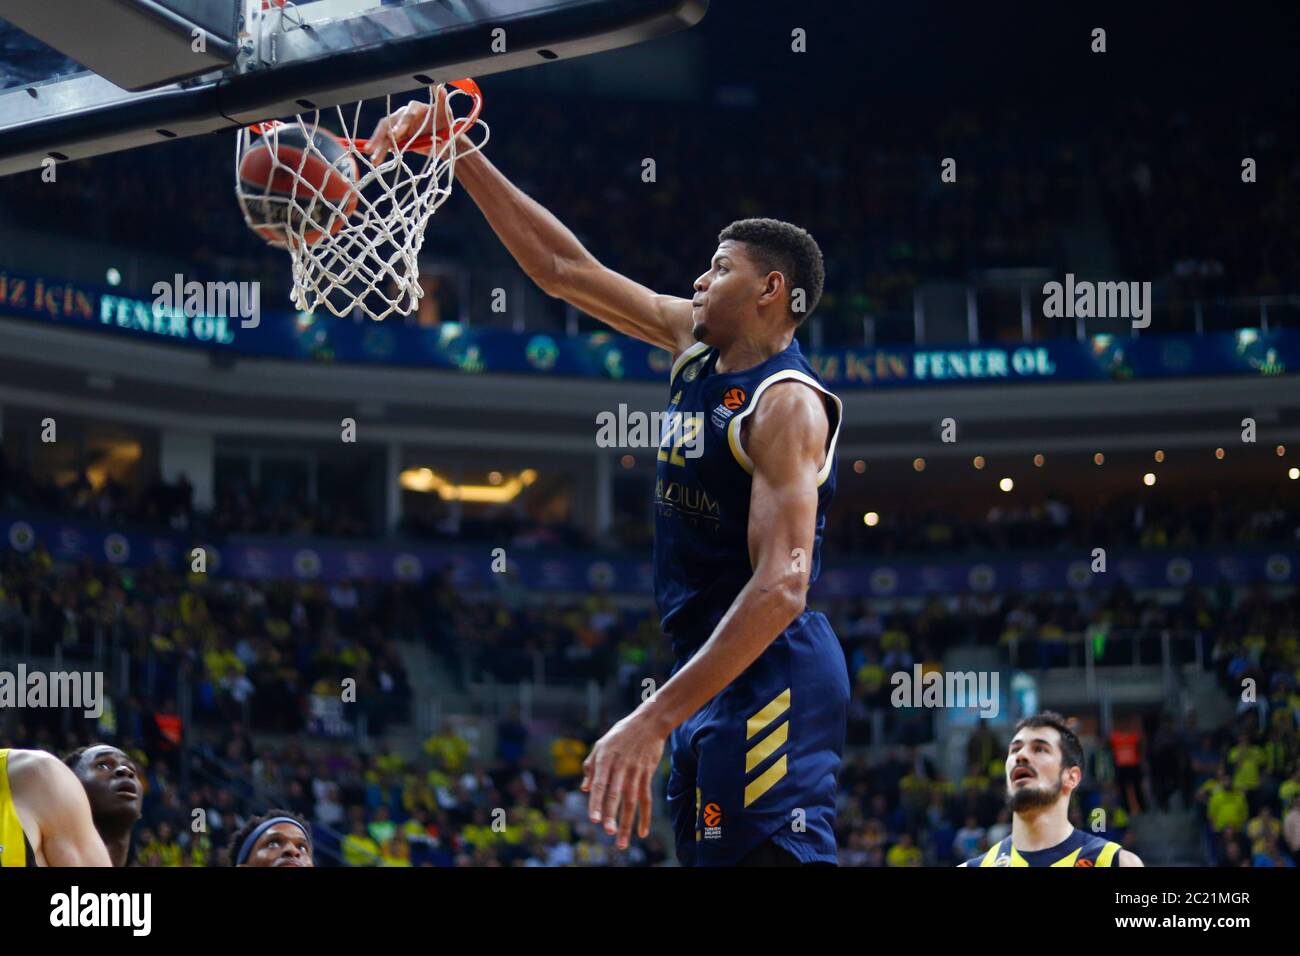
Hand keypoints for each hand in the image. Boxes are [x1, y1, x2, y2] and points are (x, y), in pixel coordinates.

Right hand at [367, 86, 455, 162]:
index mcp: (415, 108)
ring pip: (384, 135)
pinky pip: (386, 143)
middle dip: (380, 136)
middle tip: (373, 148)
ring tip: (373, 160)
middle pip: (389, 124)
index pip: (406, 115)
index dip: (401, 124)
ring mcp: (399, 127)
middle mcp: (403, 116)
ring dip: (378, 147)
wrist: (446, 139)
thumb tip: (440, 87)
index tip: (396, 134)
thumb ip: (441, 101)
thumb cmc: (445, 123)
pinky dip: (380, 151)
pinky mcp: (397, 138)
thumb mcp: (445, 112)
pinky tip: (375, 160)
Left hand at [580, 712, 666, 849]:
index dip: (597, 803)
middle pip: (616, 794)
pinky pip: (646, 799)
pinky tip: (642, 832)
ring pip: (631, 801)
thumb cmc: (620, 734)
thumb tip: (585, 789)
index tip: (594, 820)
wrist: (648, 723)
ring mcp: (635, 771)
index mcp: (605, 759)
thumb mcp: (601, 745)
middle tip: (607, 832)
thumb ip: (591, 766)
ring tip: (621, 841)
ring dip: (627, 822)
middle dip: (611, 815)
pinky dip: (644, 816)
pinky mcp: (647, 774)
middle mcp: (620, 767)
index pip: (600, 785)